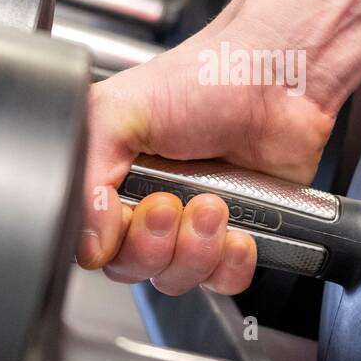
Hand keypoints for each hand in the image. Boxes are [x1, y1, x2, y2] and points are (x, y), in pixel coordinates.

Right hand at [75, 0, 360, 294]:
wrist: (276, 77)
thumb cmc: (203, 78)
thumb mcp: (117, 110)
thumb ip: (84, 173)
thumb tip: (87, 240)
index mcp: (108, 179)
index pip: (91, 245)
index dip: (112, 241)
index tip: (138, 207)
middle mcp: (146, 207)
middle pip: (132, 269)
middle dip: (156, 243)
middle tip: (174, 203)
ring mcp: (192, 226)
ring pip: (177, 279)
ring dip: (196, 250)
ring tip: (215, 204)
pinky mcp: (237, 236)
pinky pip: (223, 282)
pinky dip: (231, 265)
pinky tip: (239, 232)